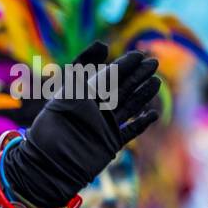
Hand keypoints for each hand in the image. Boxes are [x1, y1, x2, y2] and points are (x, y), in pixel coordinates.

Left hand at [2, 41, 160, 207]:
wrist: (50, 162)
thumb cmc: (55, 125)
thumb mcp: (69, 92)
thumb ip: (85, 67)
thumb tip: (102, 44)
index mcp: (82, 97)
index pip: (107, 77)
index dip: (123, 66)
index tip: (138, 54)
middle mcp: (94, 111)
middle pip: (120, 89)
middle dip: (137, 76)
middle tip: (153, 62)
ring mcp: (103, 128)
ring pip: (128, 107)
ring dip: (143, 95)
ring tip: (157, 82)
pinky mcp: (109, 144)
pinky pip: (129, 132)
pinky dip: (141, 123)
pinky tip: (153, 114)